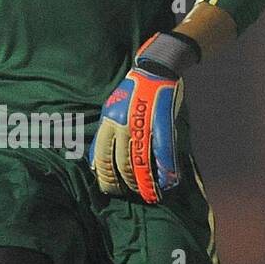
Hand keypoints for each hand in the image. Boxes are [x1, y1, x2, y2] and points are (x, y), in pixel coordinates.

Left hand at [89, 31, 198, 202]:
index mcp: (109, 121)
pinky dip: (167, 169)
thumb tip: (95, 163)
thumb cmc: (133, 91)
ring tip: (150, 196)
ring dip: (146, 183)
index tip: (110, 190)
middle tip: (131, 197)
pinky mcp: (164, 122)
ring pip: (142, 162)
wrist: (156, 67)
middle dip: (126, 185)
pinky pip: (164, 151)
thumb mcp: (112, 110)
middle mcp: (123, 124)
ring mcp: (144, 124)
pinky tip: (169, 182)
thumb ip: (106, 135)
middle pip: (121, 164)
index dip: (105, 178)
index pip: (101, 157)